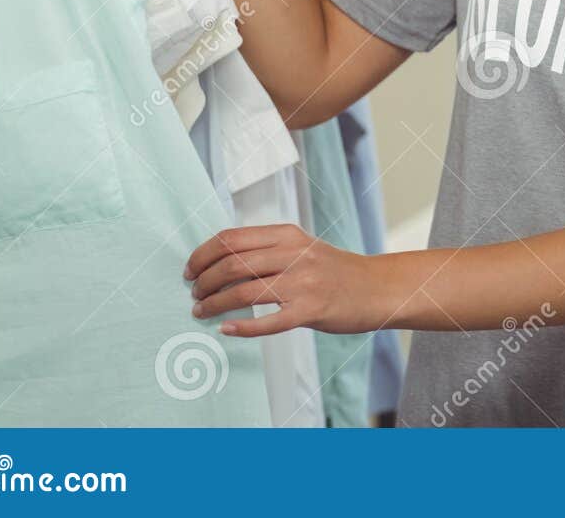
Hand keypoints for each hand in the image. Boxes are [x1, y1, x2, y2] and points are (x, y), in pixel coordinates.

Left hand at [185, 223, 383, 336]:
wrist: (375, 288)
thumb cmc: (333, 270)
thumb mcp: (301, 247)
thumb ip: (267, 249)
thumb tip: (218, 262)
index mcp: (288, 234)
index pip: (231, 238)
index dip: (202, 254)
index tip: (190, 269)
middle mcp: (294, 254)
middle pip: (232, 264)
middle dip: (204, 282)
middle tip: (195, 294)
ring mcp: (303, 283)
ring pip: (243, 292)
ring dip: (214, 304)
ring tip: (202, 311)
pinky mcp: (311, 310)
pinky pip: (268, 322)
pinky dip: (242, 328)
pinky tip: (227, 329)